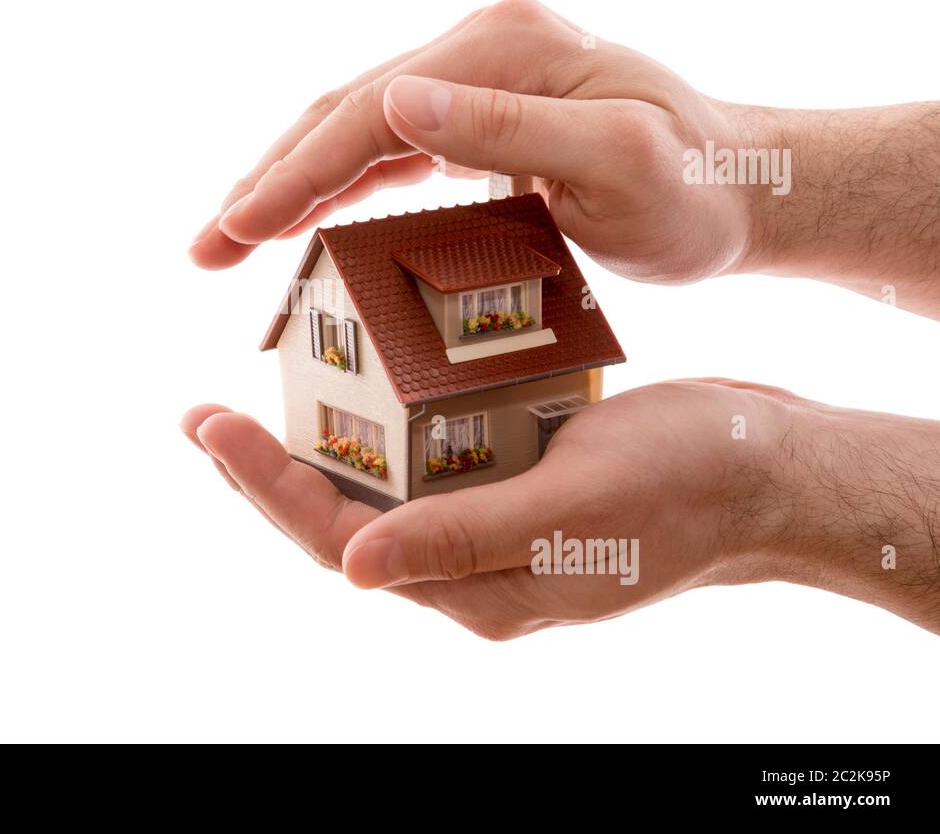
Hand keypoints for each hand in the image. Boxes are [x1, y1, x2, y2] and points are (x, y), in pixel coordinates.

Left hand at [182, 382, 939, 638]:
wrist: (769, 467)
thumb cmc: (685, 487)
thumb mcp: (572, 509)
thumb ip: (460, 538)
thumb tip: (350, 568)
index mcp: (477, 589)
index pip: (341, 541)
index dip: (268, 487)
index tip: (210, 426)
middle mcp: (472, 565)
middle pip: (343, 522)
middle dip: (269, 472)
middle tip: (204, 418)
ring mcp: (491, 522)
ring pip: (380, 491)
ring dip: (319, 449)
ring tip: (259, 401)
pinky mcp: (513, 482)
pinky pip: (427, 459)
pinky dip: (383, 426)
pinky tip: (357, 385)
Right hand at [190, 0, 762, 283]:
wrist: (742, 186)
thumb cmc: (695, 190)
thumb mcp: (621, 162)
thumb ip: (513, 128)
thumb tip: (398, 101)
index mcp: (505, 45)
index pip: (371, 112)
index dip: (295, 174)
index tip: (235, 231)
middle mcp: (481, 44)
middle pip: (343, 111)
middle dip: (266, 181)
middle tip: (202, 247)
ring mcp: (477, 72)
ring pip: (353, 128)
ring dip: (286, 183)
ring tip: (227, 240)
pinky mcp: (478, 107)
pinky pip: (386, 146)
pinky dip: (334, 185)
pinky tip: (297, 222)